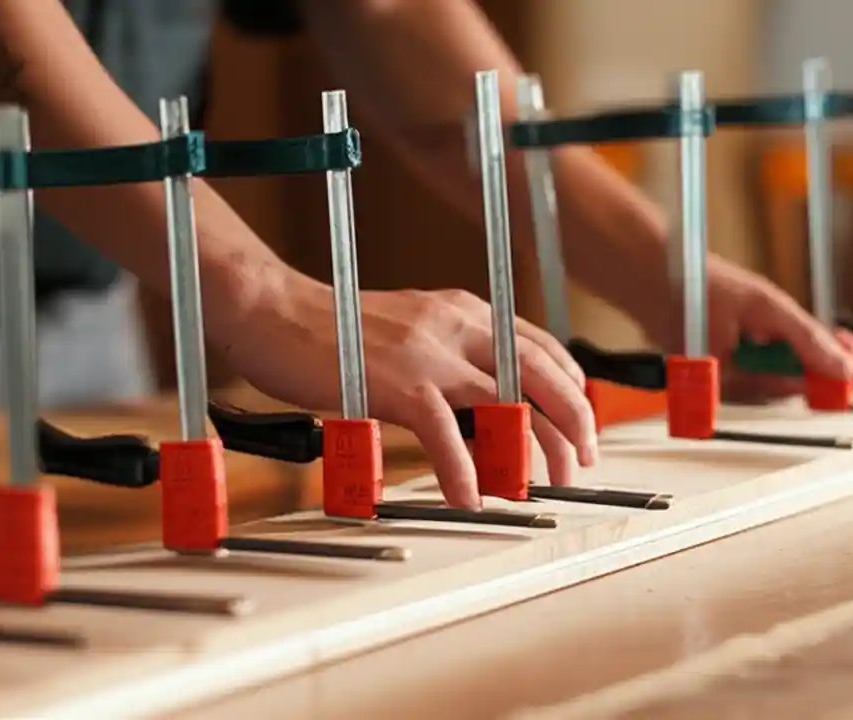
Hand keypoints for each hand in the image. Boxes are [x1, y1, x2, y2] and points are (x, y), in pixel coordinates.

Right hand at [222, 271, 596, 508]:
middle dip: (572, 422)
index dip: (570, 389)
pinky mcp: (397, 383)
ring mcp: (429, 353)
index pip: (542, 348)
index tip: (579, 423)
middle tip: (580, 461)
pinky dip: (464, 472)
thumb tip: (485, 413)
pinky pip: (446, 435)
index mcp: (465, 311)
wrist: (272, 311)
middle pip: (541, 374)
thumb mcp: (411, 334)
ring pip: (508, 403)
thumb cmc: (334, 331)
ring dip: (532, 451)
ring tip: (539, 486)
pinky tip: (469, 497)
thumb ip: (451, 361)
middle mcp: (458, 325)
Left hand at [639, 255, 852, 401]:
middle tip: (839, 380)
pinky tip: (713, 348)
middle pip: (830, 380)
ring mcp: (763, 371)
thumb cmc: (712, 284)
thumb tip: (848, 373)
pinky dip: (730, 378)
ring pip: (779, 393)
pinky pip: (743, 394)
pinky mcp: (731, 382)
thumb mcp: (766, 307)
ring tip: (729, 337)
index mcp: (808, 331)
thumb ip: (808, 340)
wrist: (656, 288)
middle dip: (832, 383)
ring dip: (758, 374)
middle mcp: (792, 355)